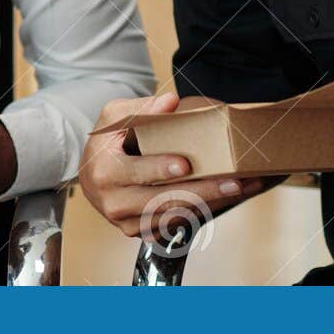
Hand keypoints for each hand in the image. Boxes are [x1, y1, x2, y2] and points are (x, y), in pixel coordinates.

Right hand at [78, 93, 266, 238]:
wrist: (93, 175)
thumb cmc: (107, 143)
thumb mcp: (115, 117)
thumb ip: (143, 109)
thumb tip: (170, 102)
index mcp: (105, 172)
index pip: (136, 172)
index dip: (160, 169)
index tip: (185, 164)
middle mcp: (114, 203)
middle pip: (163, 201)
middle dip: (202, 192)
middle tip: (234, 182)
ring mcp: (128, 222)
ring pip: (174, 217)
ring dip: (211, 204)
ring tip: (241, 188)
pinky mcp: (142, 232)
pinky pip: (175, 225)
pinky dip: (203, 212)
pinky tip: (225, 199)